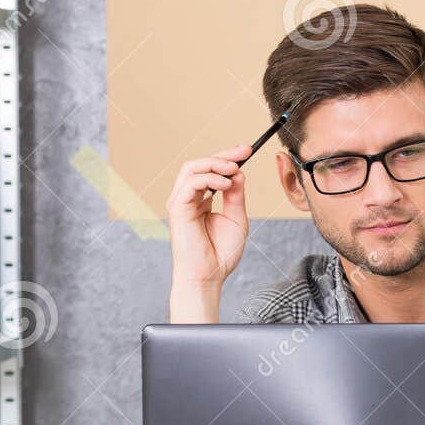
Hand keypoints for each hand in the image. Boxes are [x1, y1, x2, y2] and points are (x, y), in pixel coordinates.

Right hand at [167, 144, 252, 290]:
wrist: (209, 275)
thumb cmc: (221, 252)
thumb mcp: (236, 218)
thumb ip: (236, 196)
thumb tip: (238, 173)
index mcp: (201, 200)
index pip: (210, 171)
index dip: (227, 158)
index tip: (247, 150)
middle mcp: (188, 198)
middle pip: (199, 164)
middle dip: (223, 154)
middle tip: (244, 151)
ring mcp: (181, 202)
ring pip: (192, 168)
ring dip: (216, 164)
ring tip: (234, 169)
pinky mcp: (178, 209)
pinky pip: (191, 183)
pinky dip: (210, 179)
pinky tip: (226, 185)